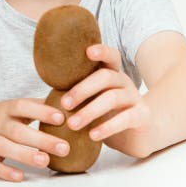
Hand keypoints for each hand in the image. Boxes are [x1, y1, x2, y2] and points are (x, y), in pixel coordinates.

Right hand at [0, 97, 71, 181]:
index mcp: (7, 109)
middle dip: (42, 139)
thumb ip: (35, 106)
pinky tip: (19, 176)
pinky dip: (4, 171)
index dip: (42, 111)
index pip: (24, 106)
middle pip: (19, 130)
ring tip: (45, 161)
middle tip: (64, 147)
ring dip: (25, 154)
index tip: (62, 117)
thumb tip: (67, 104)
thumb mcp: (11, 107)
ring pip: (5, 147)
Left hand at [59, 43, 153, 157]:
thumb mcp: (96, 101)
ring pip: (112, 98)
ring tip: (72, 125)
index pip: (110, 56)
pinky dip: (107, 127)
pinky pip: (125, 118)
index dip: (101, 51)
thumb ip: (79, 95)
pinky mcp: (142, 116)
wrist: (141, 134)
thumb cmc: (110, 114)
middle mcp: (125, 81)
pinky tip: (93, 135)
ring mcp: (135, 97)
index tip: (87, 51)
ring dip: (89, 111)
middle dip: (82, 89)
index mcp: (113, 74)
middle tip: (64, 104)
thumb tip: (43, 95)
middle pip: (105, 77)